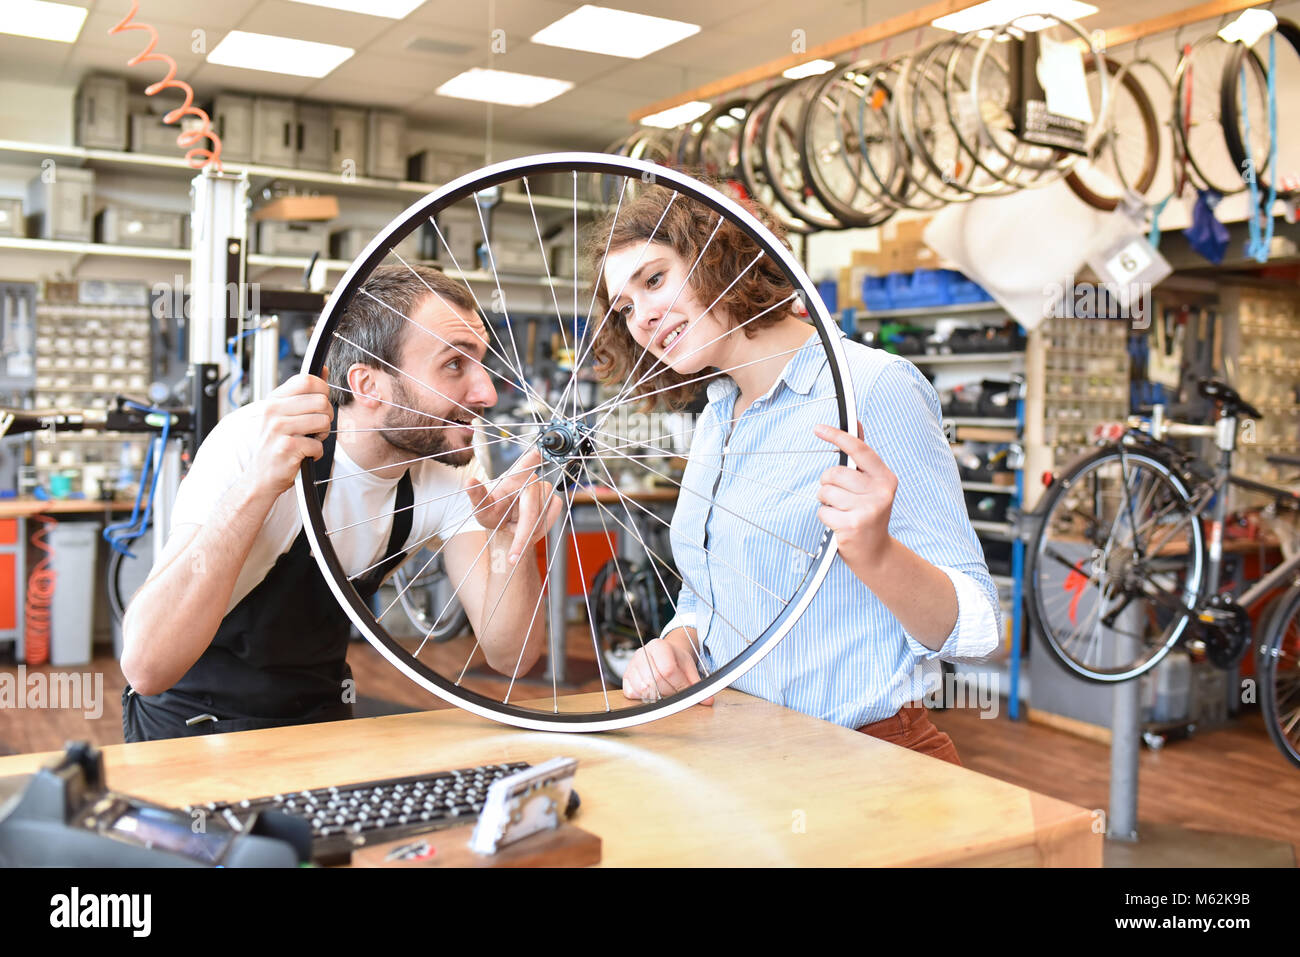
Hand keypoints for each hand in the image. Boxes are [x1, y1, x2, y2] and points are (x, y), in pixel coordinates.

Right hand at [249, 371, 333, 497]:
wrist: (260, 477)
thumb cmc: (276, 445)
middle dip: (326, 416)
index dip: (322, 390)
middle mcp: (273, 411)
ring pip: (323, 421)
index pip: (307, 380)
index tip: (319, 403)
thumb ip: (304, 393)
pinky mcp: (286, 447)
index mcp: (274, 400)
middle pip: (321, 401)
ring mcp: (278, 428)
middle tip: (315, 428)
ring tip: (309, 441)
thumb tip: (324, 370)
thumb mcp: (285, 414)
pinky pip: (318, 445)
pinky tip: (303, 454)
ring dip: (322, 435)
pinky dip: (316, 453)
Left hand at [464, 449, 562, 565]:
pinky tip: (530, 531)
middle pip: (533, 507)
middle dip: (524, 533)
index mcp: (512, 478)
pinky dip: (542, 529)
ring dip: (531, 531)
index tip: (539, 452)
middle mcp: (530, 481)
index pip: (525, 462)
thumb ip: (477, 495)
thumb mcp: (480, 507)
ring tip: (517, 533)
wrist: (504, 522)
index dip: (533, 458)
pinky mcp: (553, 500)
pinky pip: (553, 516)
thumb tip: (469, 482)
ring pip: (544, 515)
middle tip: (514, 554)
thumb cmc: (492, 511)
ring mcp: (544, 490)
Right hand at [622, 634, 712, 705]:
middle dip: (668, 692)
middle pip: (654, 680)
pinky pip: (632, 693)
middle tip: (675, 692)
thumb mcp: (689, 666)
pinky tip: (652, 692)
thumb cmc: (675, 659)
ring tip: (665, 691)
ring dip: (656, 696)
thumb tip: (707, 700)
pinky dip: (643, 697)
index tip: (685, 691)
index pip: (668, 669)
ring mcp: (631, 665)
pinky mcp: (625, 677)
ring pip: (643, 688)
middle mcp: (642, 653)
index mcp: (659, 646)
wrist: (663, 654)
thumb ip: (696, 683)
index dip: (678, 684)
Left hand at [813, 421, 897, 571]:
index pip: (859, 449)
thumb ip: (863, 458)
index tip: (818, 429)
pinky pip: (823, 511)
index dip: (837, 436)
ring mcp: (867, 509)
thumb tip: (856, 424)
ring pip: (826, 492)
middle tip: (840, 496)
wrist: (875, 552)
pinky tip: (839, 523)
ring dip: (826, 502)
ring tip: (841, 511)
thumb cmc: (868, 514)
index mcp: (885, 478)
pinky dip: (825, 517)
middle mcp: (880, 492)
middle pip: (834, 473)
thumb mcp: (871, 485)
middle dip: (828, 483)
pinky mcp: (852, 525)